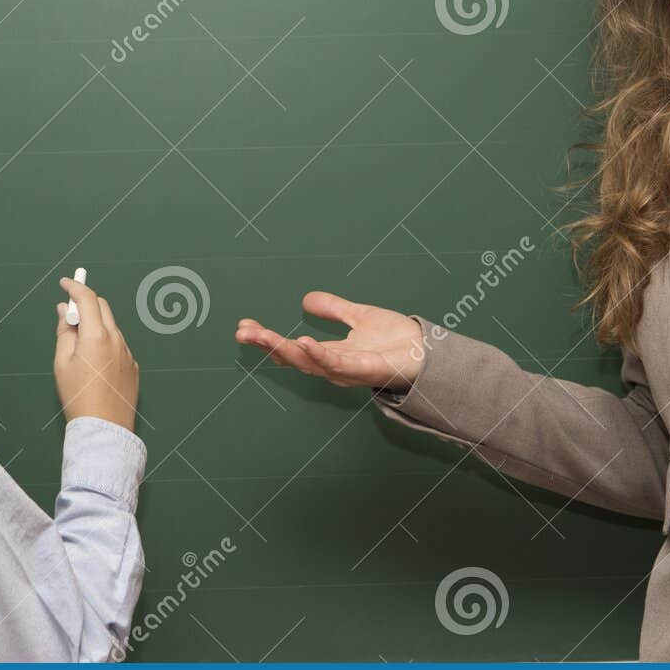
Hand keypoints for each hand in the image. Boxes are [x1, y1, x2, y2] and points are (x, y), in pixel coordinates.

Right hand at [54, 276, 139, 431]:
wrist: (104, 428)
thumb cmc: (78, 397)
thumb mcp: (62, 362)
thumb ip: (65, 332)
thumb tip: (65, 311)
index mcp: (97, 335)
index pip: (88, 298)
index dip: (75, 286)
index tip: (65, 283)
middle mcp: (117, 340)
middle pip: (103, 308)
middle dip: (86, 304)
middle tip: (70, 313)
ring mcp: (128, 353)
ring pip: (111, 328)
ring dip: (96, 326)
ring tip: (79, 346)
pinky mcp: (134, 366)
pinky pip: (119, 346)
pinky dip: (106, 344)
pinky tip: (94, 363)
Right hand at [234, 291, 423, 391]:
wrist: (427, 351)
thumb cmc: (396, 340)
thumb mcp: (358, 316)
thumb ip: (333, 308)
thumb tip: (305, 299)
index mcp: (329, 353)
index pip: (291, 349)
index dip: (268, 340)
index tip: (245, 327)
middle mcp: (333, 366)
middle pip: (292, 357)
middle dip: (265, 344)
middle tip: (241, 332)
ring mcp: (347, 370)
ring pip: (307, 362)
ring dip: (281, 349)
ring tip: (260, 335)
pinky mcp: (364, 369)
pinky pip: (336, 363)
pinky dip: (317, 355)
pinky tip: (301, 341)